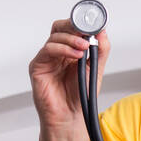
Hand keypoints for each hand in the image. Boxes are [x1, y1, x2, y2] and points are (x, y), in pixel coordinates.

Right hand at [29, 18, 109, 132]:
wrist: (71, 116)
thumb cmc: (80, 96)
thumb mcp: (96, 69)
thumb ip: (100, 49)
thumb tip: (102, 31)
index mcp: (71, 50)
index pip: (72, 28)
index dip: (81, 23)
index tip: (93, 24)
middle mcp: (58, 52)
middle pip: (60, 28)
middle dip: (73, 26)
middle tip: (86, 32)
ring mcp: (47, 58)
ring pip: (54, 37)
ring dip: (71, 39)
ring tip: (83, 48)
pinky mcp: (38, 66)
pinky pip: (47, 50)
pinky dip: (62, 49)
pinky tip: (75, 55)